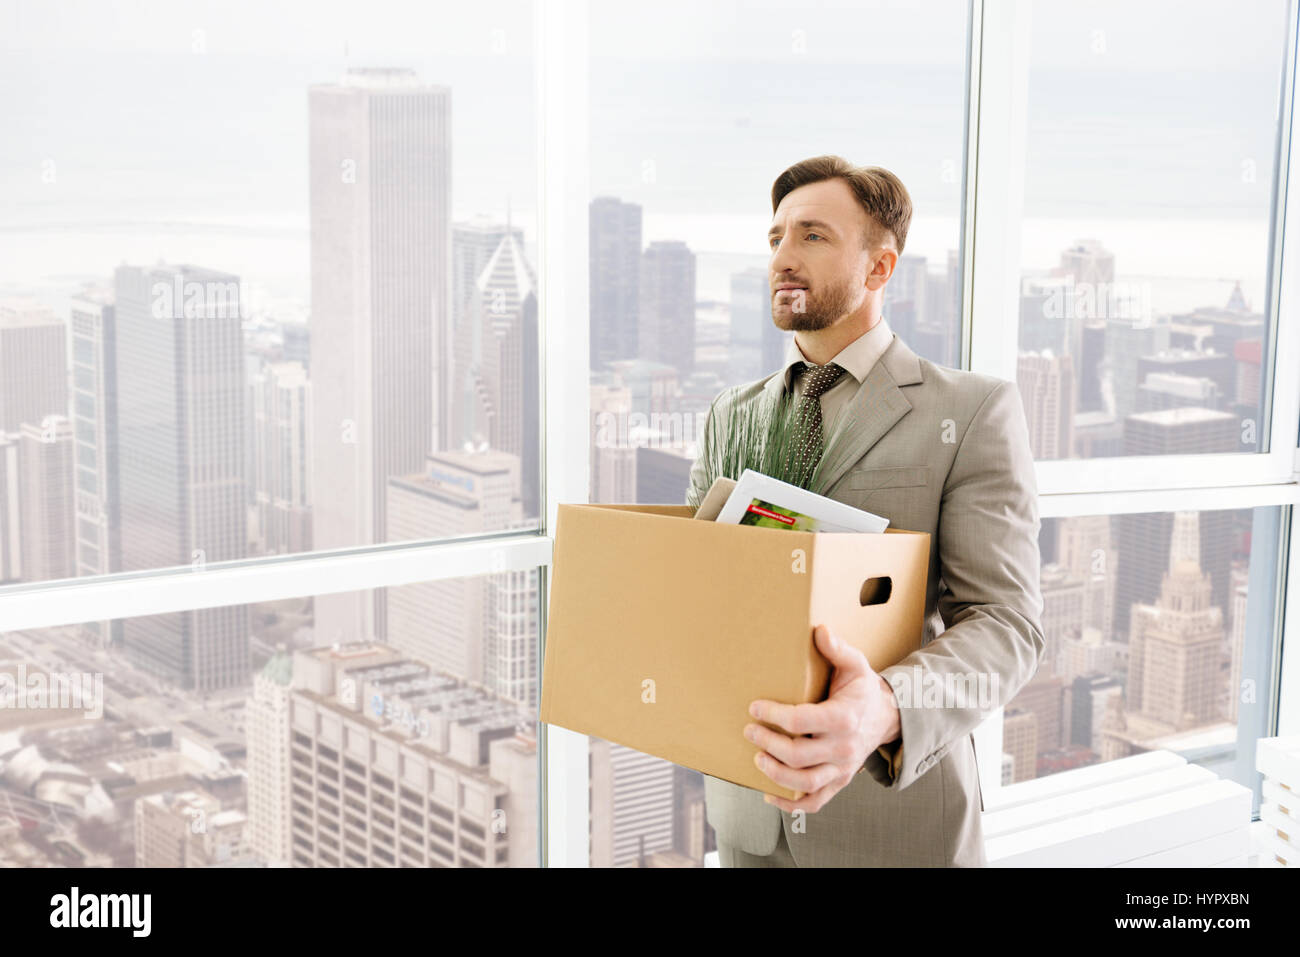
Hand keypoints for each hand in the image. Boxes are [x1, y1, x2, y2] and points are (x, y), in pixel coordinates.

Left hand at [745, 623, 900, 812]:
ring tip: (757, 759)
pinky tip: (768, 796)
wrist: (887, 718)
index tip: (755, 707)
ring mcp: (841, 768)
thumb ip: (837, 649)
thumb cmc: (863, 690)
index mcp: (844, 717)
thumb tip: (819, 631)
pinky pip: (815, 802)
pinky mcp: (839, 782)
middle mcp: (843, 747)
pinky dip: (791, 805)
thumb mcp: (855, 664)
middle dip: (768, 744)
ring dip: (775, 775)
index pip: (802, 721)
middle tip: (749, 731)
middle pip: (798, 755)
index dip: (774, 715)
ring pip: (805, 783)